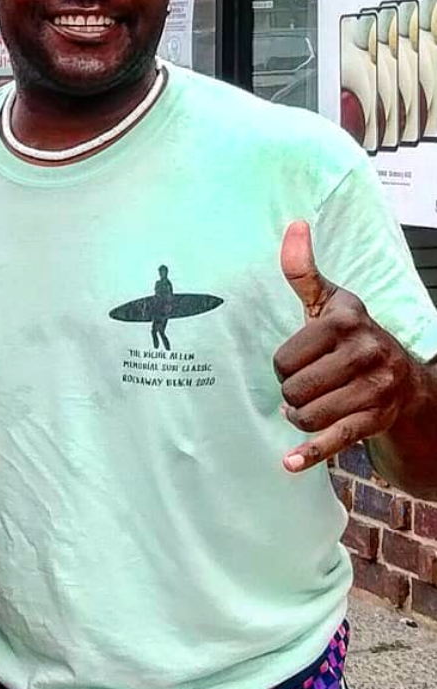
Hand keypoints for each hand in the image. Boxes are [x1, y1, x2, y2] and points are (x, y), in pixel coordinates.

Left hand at [274, 220, 414, 472]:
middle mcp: (365, 351)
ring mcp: (373, 387)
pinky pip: (334, 438)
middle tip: (309, 386)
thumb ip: (304, 272)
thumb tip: (293, 226)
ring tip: (313, 406)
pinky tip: (289, 462)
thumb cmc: (352, 339)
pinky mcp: (375, 419)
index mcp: (346, 320)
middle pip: (293, 388)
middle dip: (293, 393)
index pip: (283, 358)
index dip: (285, 365)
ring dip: (301, 416)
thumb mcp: (330, 304)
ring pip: (306, 414)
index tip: (301, 361)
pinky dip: (310, 453)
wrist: (405, 380)